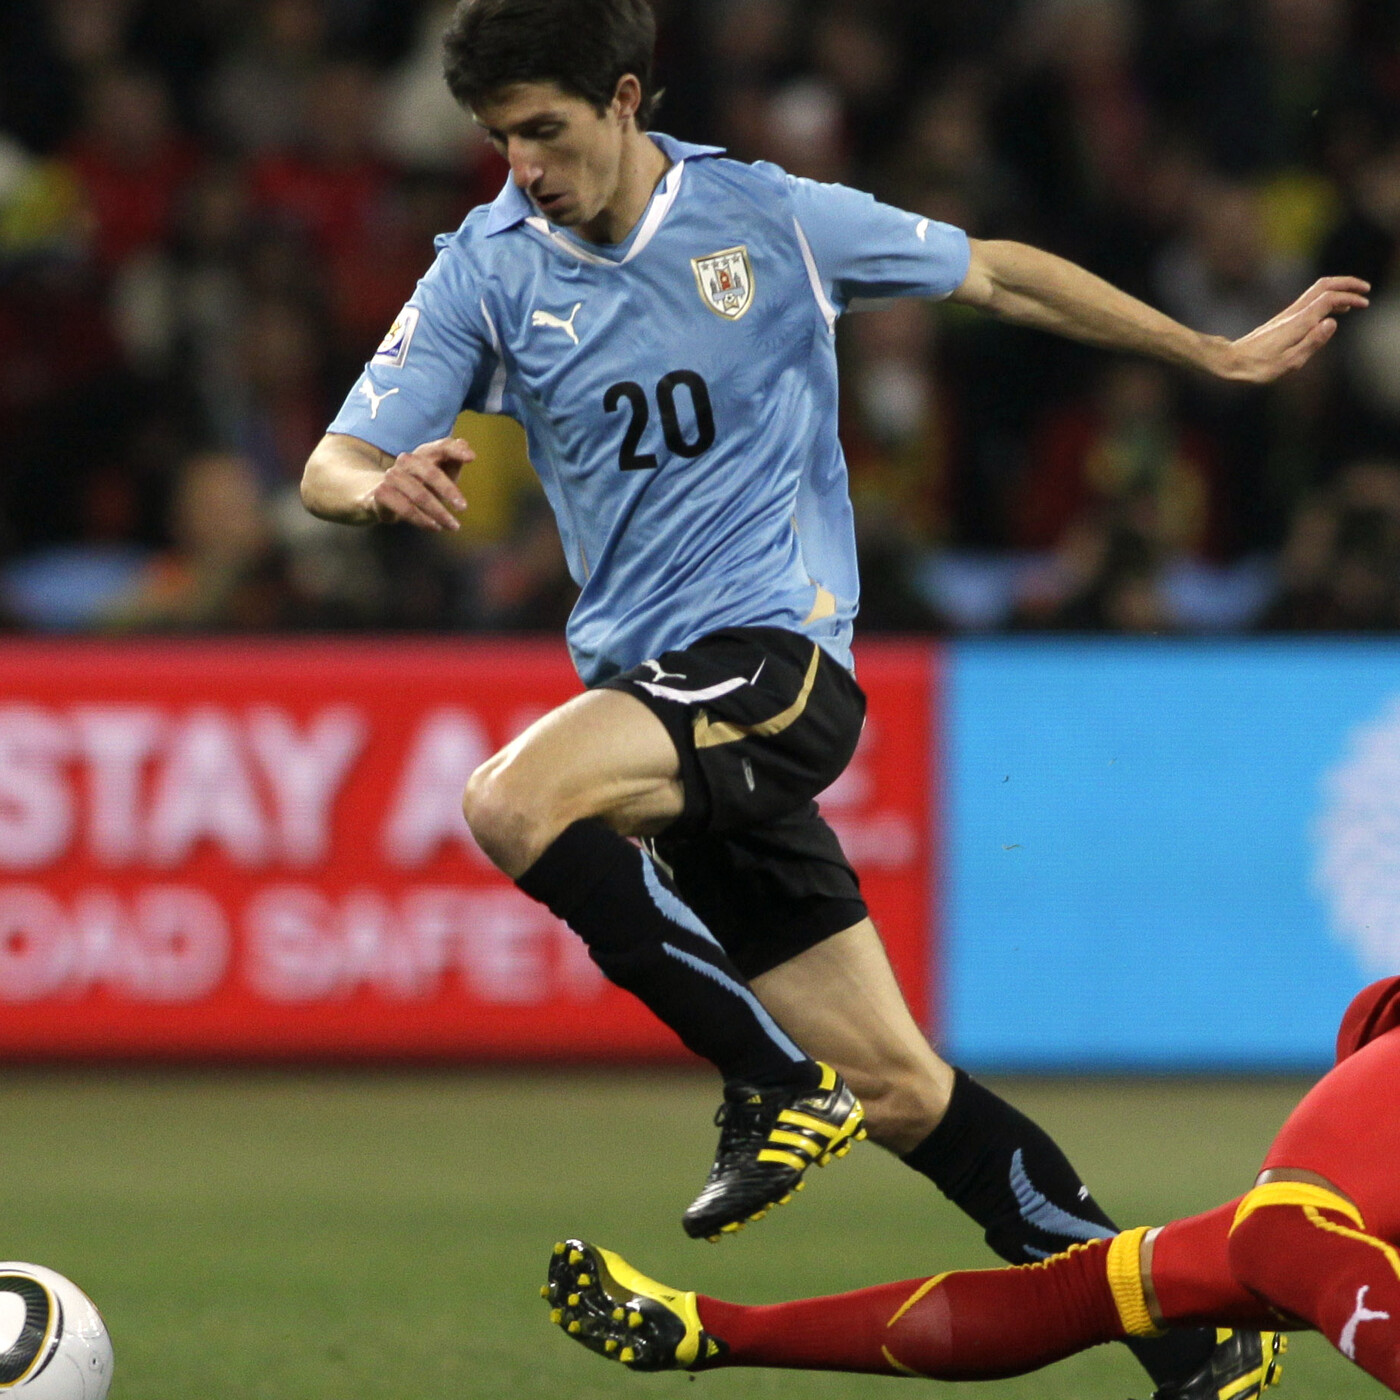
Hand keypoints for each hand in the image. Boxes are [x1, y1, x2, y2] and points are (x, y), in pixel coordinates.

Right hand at [363, 437, 472, 530]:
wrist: (381, 496)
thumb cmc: (420, 484)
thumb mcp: (439, 474)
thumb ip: (453, 462)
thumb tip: (466, 445)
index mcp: (423, 453)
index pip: (441, 447)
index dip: (455, 451)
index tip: (472, 457)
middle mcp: (406, 461)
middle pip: (430, 473)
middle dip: (449, 490)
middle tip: (463, 508)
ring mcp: (392, 476)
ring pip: (419, 495)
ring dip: (438, 512)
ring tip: (453, 526)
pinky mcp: (382, 493)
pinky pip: (405, 508)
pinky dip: (422, 520)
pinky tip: (434, 527)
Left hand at [1218, 277, 1370, 382]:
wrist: (1230, 362)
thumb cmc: (1257, 367)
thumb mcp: (1288, 362)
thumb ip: (1312, 342)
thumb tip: (1332, 322)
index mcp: (1298, 323)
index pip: (1329, 298)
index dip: (1349, 297)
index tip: (1364, 303)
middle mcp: (1293, 314)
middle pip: (1323, 286)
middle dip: (1346, 284)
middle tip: (1365, 290)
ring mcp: (1286, 316)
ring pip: (1316, 293)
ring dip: (1337, 291)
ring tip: (1354, 301)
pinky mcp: (1282, 321)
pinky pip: (1309, 303)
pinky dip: (1325, 301)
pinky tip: (1330, 312)